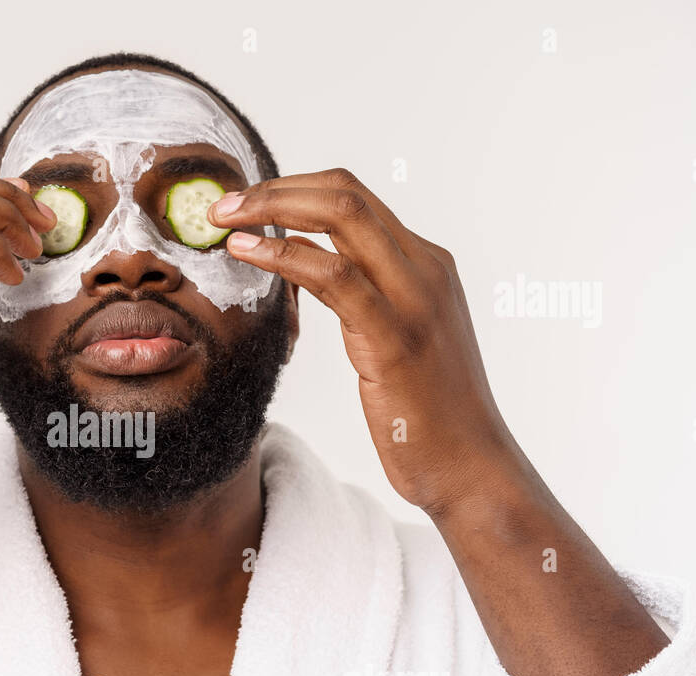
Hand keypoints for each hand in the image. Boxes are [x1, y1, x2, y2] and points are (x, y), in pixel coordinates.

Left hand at [208, 168, 521, 518]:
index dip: (294, 189)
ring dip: (272, 209)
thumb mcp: (396, 338)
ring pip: (341, 217)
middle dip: (275, 189)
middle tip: (224, 204)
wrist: (471, 467)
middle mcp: (426, 268)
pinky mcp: (395, 337)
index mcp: (427, 265)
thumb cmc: (427, 414)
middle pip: (345, 194)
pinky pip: (334, 275)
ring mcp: (415, 299)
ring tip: (224, 221)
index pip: (355, 199)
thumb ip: (363, 295)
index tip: (246, 203)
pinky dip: (283, 255)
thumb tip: (308, 265)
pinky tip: (247, 253)